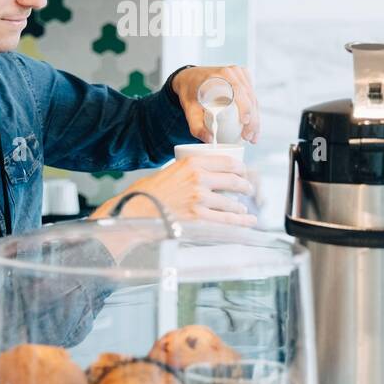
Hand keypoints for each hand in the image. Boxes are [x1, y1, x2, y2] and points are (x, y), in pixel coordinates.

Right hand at [94, 155, 256, 226]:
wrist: (135, 211)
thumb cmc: (148, 192)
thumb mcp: (170, 170)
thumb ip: (189, 171)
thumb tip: (206, 174)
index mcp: (192, 163)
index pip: (226, 161)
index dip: (240, 167)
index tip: (243, 171)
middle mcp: (199, 179)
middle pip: (233, 180)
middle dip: (245, 185)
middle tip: (248, 189)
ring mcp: (200, 199)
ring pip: (231, 202)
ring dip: (241, 207)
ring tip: (244, 209)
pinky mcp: (198, 218)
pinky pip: (226, 220)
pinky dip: (240, 221)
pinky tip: (248, 221)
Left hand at [171, 65, 259, 143]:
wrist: (189, 78)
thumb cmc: (189, 93)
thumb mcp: (189, 110)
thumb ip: (196, 126)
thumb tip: (210, 140)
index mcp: (218, 75)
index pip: (237, 91)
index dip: (245, 107)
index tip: (245, 122)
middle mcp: (231, 71)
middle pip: (248, 96)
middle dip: (253, 119)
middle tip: (249, 137)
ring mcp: (239, 73)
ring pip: (253, 97)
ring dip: (256, 117)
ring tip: (253, 136)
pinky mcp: (243, 77)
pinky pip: (252, 95)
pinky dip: (254, 111)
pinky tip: (254, 125)